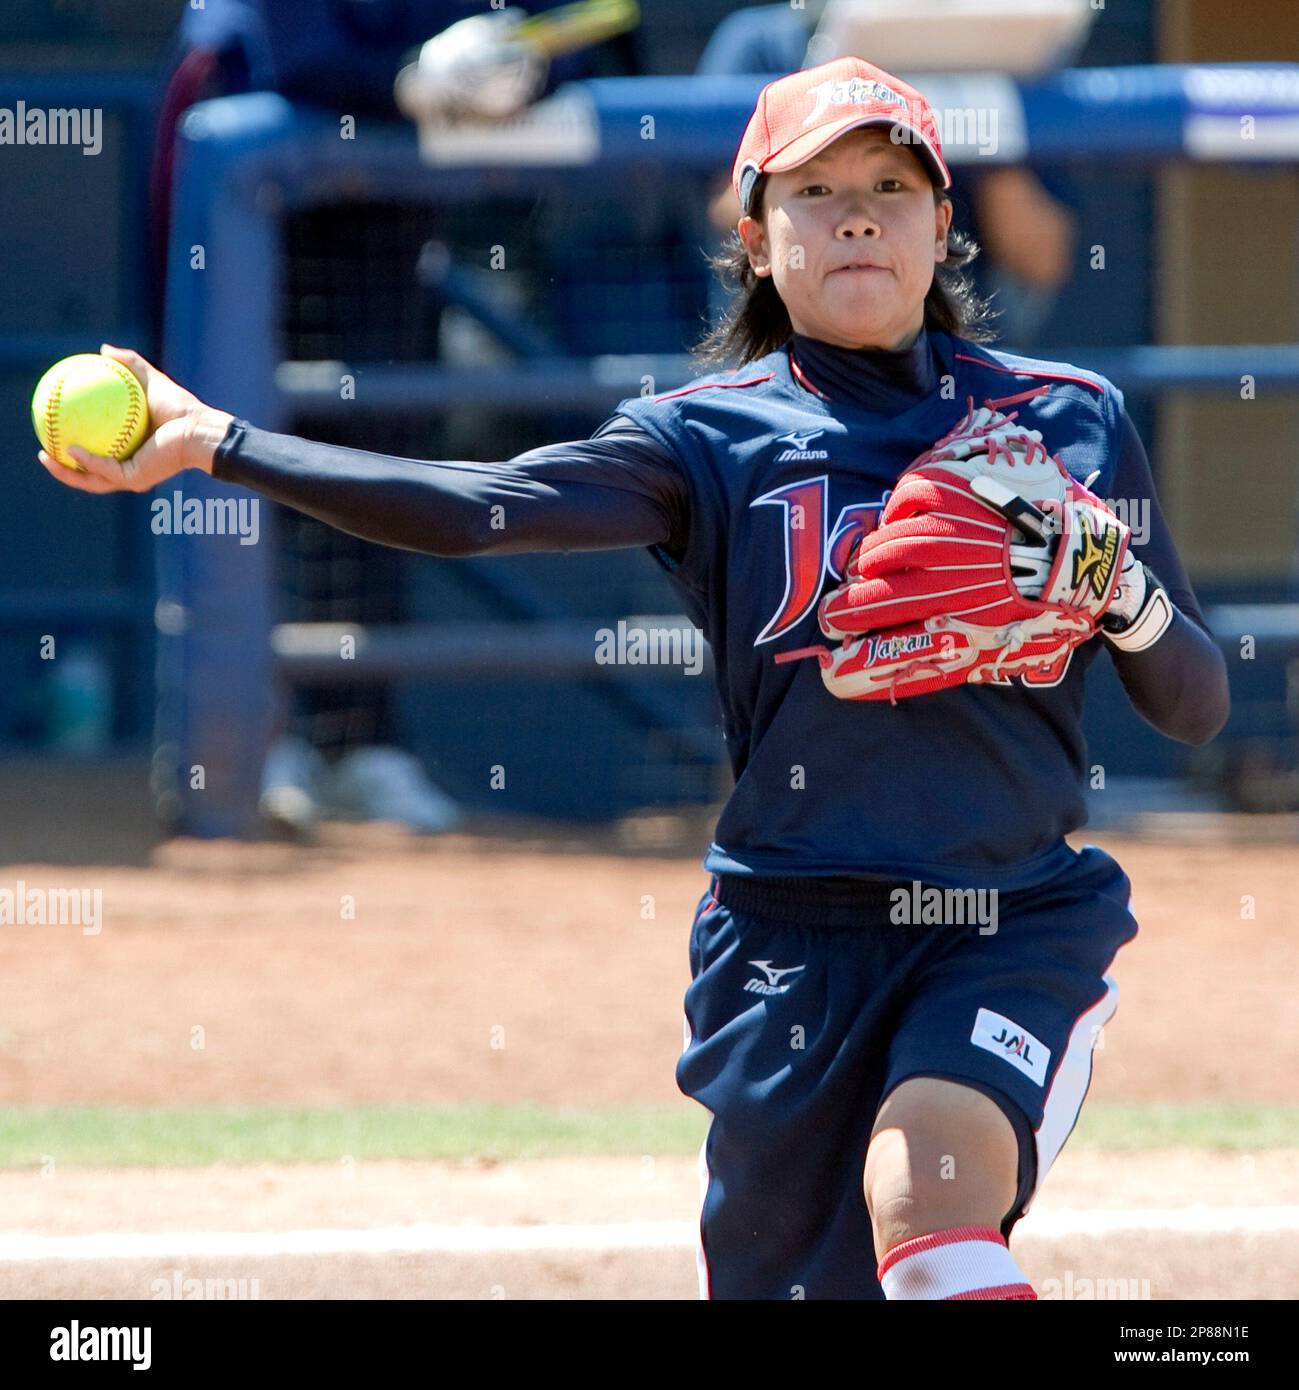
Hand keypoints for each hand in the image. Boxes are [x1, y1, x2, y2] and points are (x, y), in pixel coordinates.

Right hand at [37, 345, 232, 494]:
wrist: (199, 429)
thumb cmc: (181, 409)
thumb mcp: (150, 381)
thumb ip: (129, 364)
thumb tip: (104, 349)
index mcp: (130, 451)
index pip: (97, 453)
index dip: (74, 448)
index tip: (54, 432)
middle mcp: (129, 468)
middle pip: (87, 475)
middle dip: (62, 468)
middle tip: (43, 451)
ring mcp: (131, 476)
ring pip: (90, 481)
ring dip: (66, 473)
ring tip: (45, 456)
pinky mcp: (135, 478)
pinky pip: (104, 470)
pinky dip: (87, 461)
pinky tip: (70, 449)